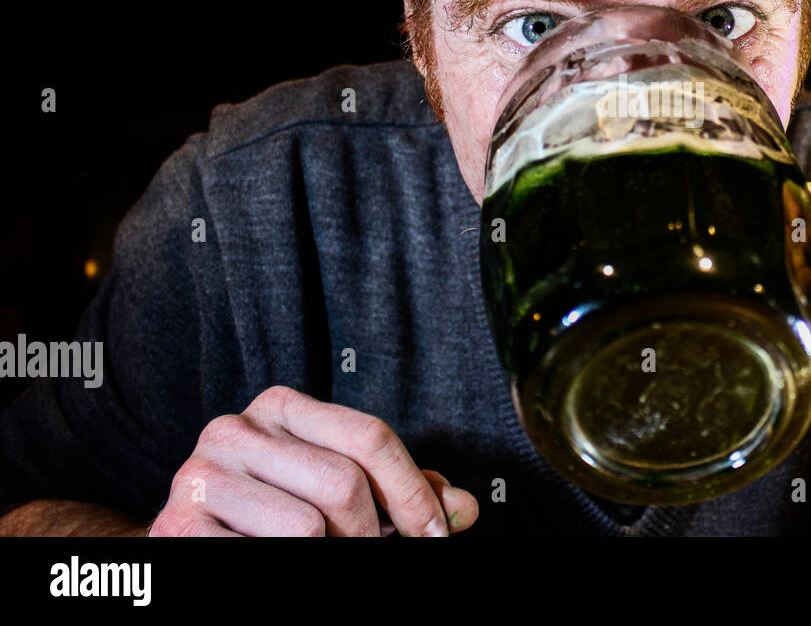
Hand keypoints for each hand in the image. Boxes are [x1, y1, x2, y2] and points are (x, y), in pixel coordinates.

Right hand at [149, 385, 478, 535]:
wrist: (182, 543)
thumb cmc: (271, 516)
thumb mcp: (334, 491)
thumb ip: (398, 494)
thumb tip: (466, 508)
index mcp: (280, 407)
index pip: (369, 437)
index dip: (414, 491)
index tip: (436, 535)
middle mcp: (234, 429)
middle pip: (343, 483)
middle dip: (371, 534)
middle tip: (367, 553)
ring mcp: (200, 477)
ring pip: (307, 528)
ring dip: (329, 557)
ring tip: (319, 557)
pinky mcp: (179, 527)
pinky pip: (266, 557)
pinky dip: (288, 568)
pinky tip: (276, 562)